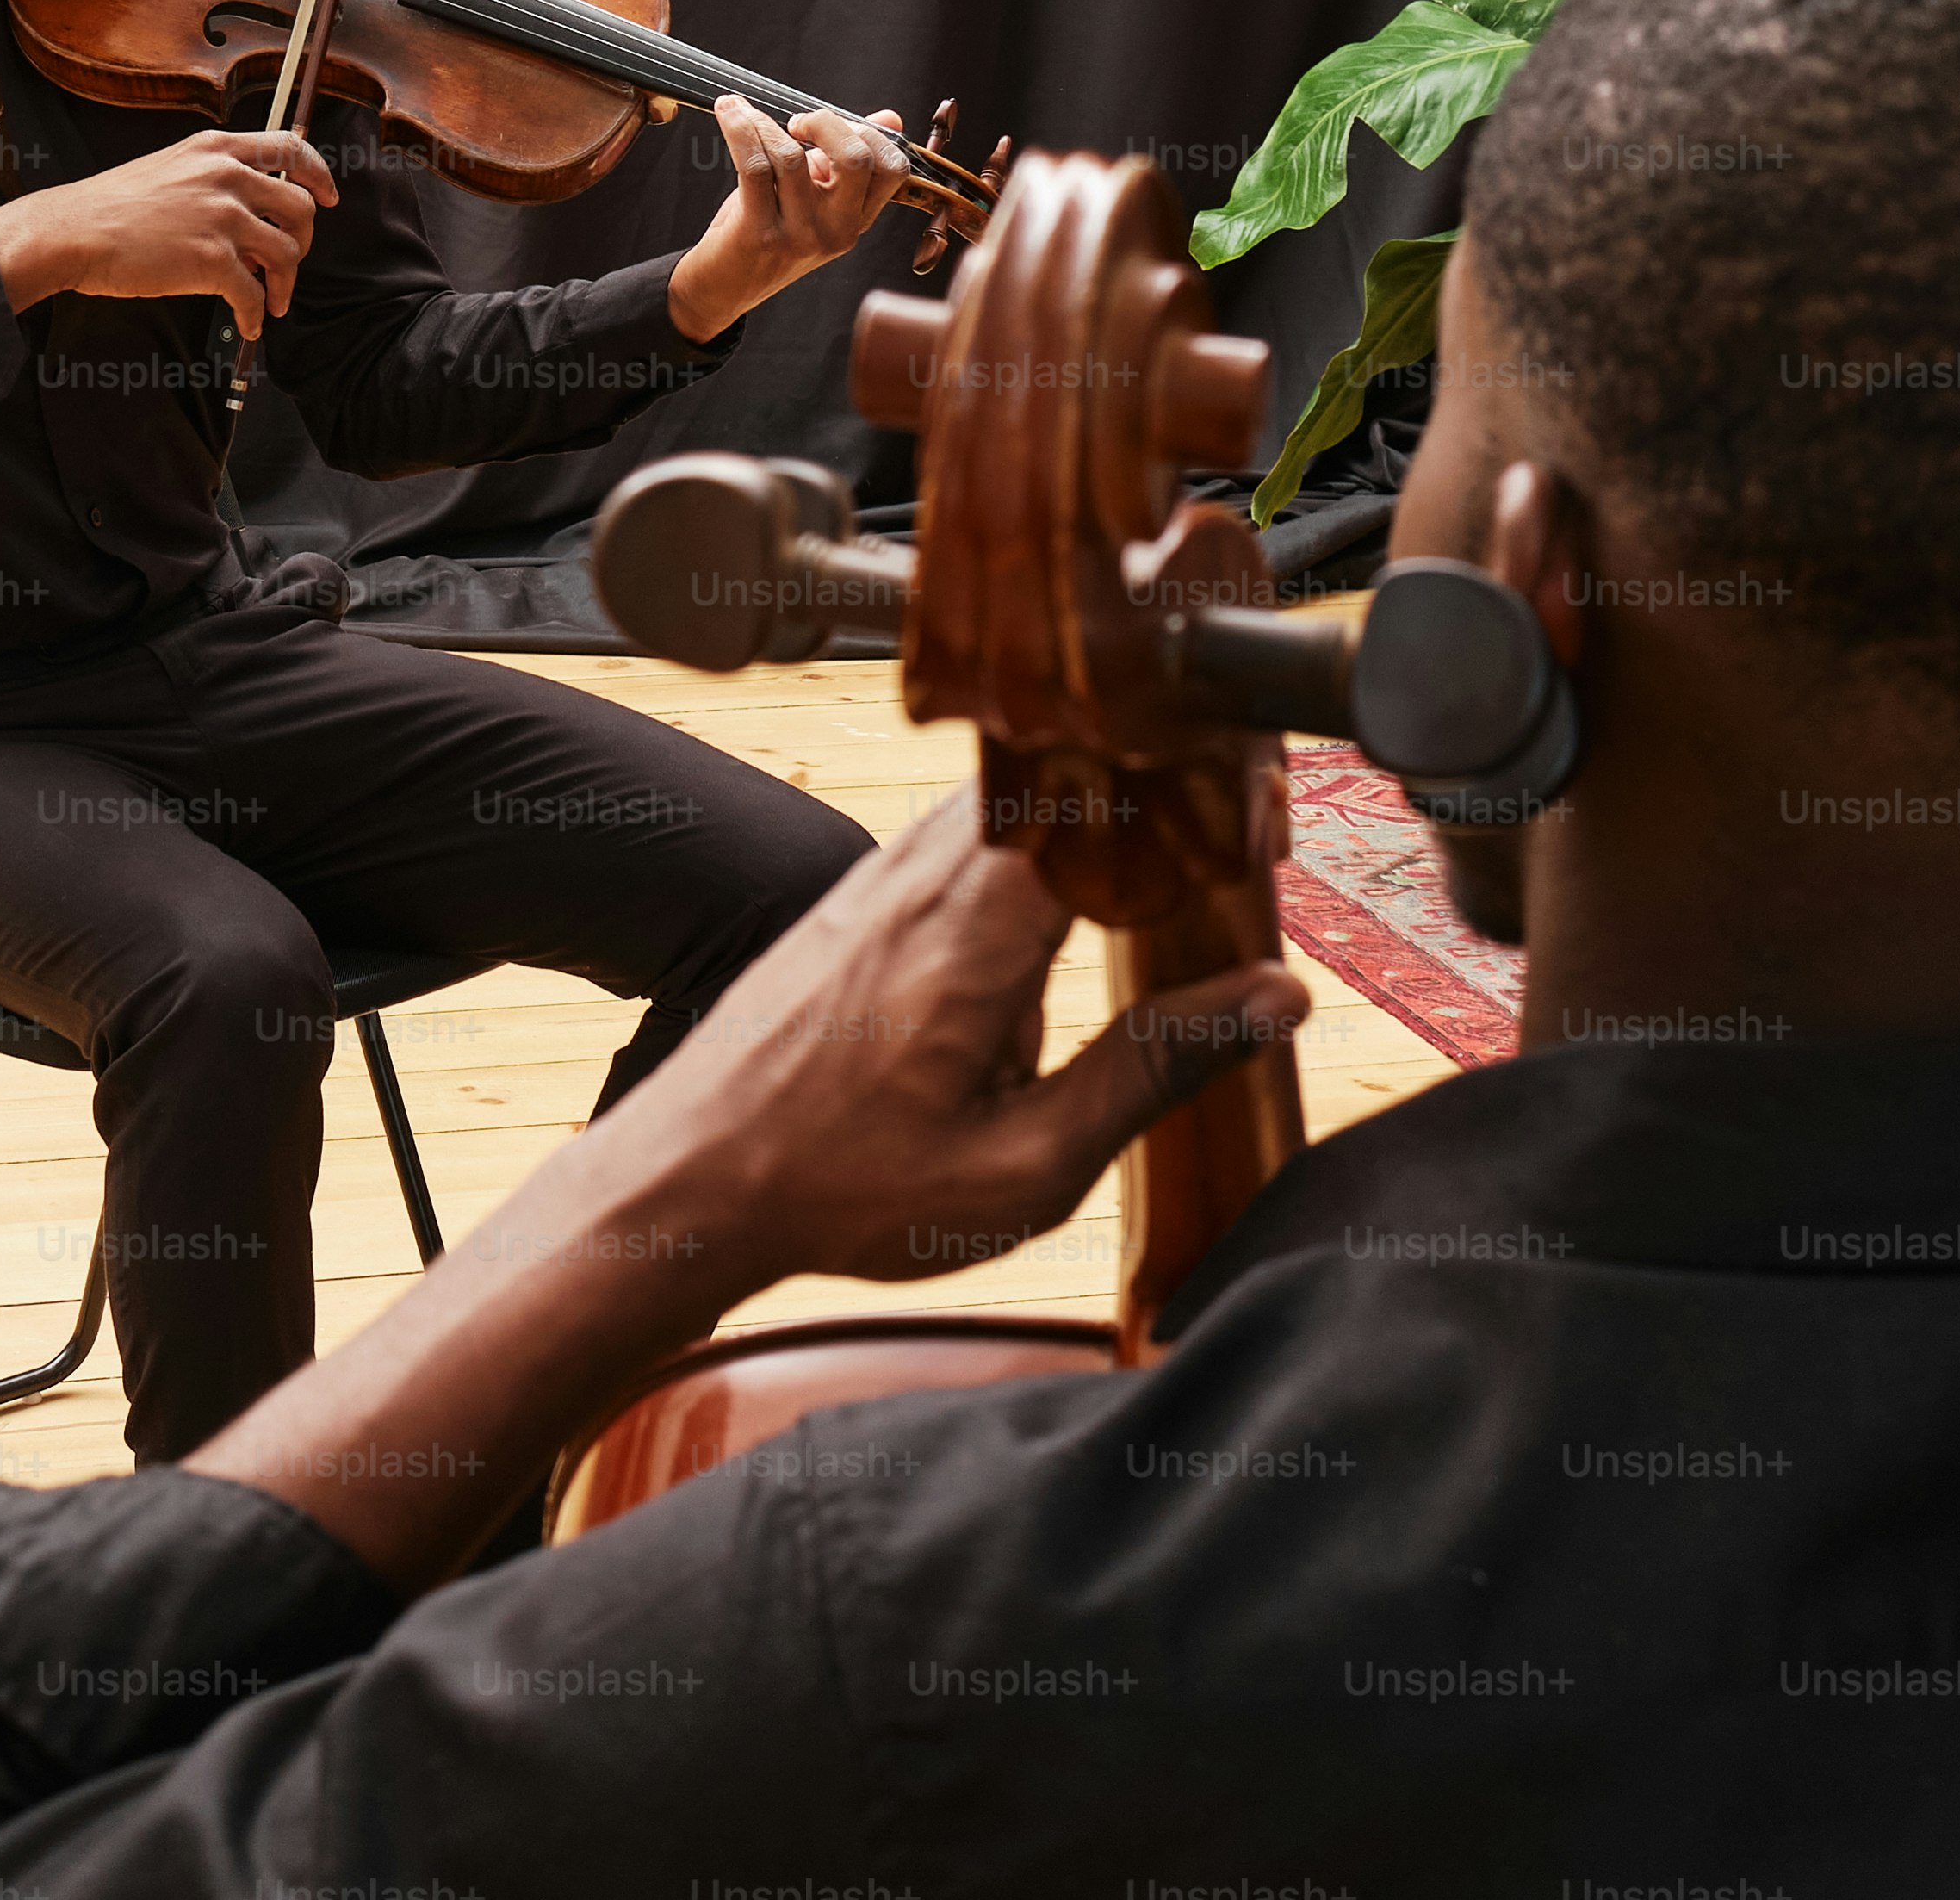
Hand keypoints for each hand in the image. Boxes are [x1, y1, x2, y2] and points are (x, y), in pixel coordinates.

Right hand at [0, 129, 337, 342]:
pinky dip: (257, 315)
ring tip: (270, 301)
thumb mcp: (169, 167)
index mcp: (216, 149)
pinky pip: (255, 293)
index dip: (317, 174)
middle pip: (300, 206)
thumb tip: (248, 212)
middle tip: (287, 262)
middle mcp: (227, 177)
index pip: (290, 147)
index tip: (326, 196)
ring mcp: (221, 217)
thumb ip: (213, 178)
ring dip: (284, 284)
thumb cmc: (110, 207)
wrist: (74, 231)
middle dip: (302, 240)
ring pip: (287, 252)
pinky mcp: (211, 260)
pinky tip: (249, 325)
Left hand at [185, 788, 1302, 1592]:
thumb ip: (1151, 1072)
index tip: (1258, 817)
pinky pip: (966, 834)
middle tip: (1236, 839)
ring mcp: (883, 875)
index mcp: (977, 929)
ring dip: (1094, 816)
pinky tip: (1062, 916)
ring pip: (1015, 794)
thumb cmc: (843, 1190)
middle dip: (1157, 790)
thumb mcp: (1024, 1169)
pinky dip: (1033, 849)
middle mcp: (925, 875)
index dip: (1194, 784)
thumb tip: (1272, 1000)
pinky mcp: (859, 896)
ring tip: (1166, 875)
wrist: (687, 1183)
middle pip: (1065, 769)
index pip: (1105, 788)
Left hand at [670, 99, 914, 340]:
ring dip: (761, 122)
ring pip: (791, 156)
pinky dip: (739, 130)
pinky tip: (728, 114)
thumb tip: (890, 119)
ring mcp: (800, 236)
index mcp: (857, 219)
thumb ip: (845, 160)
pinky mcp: (759, 234)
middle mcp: (836, 230)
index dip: (867, 133)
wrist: (723, 287)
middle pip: (856, 159)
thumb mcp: (815, 199)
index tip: (831, 126)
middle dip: (826, 122)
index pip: (892, 169)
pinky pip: (754, 166)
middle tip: (796, 122)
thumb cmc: (768, 233)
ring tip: (741, 113)